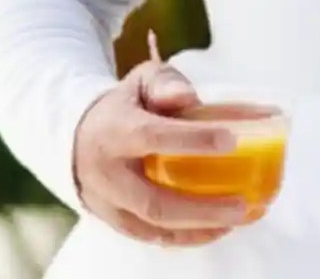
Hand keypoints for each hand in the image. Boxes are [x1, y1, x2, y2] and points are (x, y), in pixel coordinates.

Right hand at [74, 58, 244, 246]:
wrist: (76, 137)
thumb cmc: (124, 106)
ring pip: (153, 226)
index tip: (231, 140)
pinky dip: (187, 237)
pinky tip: (219, 228)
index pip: (153, 136)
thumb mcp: (141, 82)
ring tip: (239, 218)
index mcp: (114, 131)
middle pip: (153, 201)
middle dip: (201, 207)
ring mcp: (108, 202)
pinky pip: (151, 236)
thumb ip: (165, 82)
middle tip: (242, 203)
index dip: (192, 139)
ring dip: (199, 228)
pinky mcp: (114, 220)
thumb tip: (187, 97)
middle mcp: (107, 173)